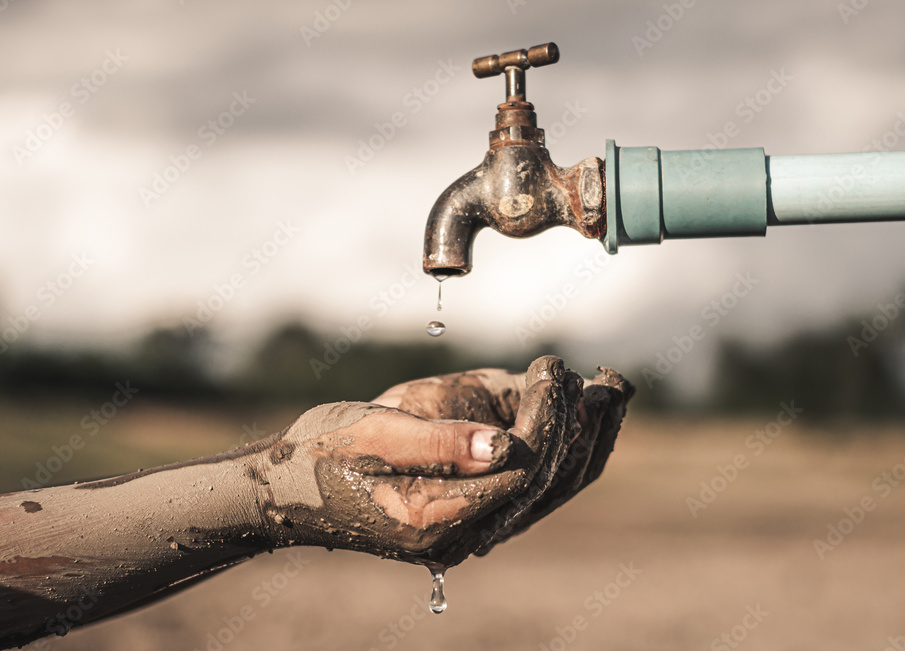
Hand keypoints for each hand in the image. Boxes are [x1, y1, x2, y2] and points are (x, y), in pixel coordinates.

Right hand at [252, 356, 632, 567]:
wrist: (294, 488)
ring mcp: (469, 532)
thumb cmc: (326, 453)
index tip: (554, 367)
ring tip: (610, 394)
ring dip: (585, 443)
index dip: (547, 418)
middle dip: (582, 429)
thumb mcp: (373, 434)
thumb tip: (506, 444)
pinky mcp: (472, 518)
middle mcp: (460, 537)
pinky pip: (533, 491)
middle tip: (608, 379)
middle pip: (546, 487)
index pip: (518, 471)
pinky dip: (562, 453)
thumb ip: (439, 442)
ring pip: (548, 493)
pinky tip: (579, 419)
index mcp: (434, 519)